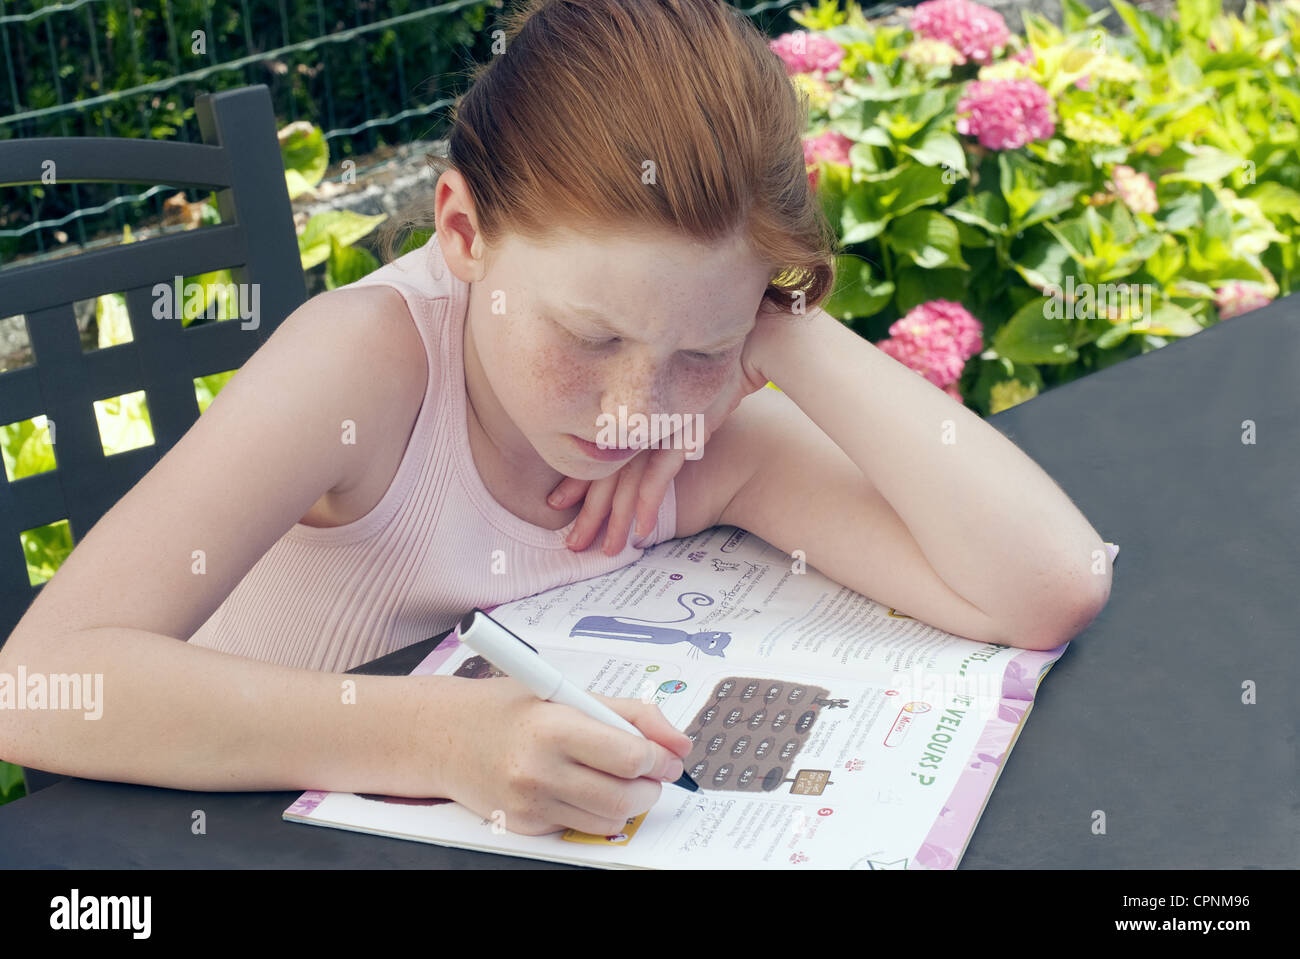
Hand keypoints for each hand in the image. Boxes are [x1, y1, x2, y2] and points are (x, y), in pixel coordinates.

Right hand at [441, 678, 692, 836]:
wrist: (444, 735)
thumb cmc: (508, 708)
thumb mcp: (568, 693)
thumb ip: (631, 714)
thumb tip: (679, 743)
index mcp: (554, 727)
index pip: (629, 756)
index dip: (659, 758)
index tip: (667, 755)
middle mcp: (539, 769)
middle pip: (624, 796)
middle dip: (650, 787)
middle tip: (650, 771)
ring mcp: (531, 803)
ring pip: (609, 819)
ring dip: (628, 803)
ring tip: (618, 778)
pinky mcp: (526, 825)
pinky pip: (581, 828)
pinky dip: (595, 812)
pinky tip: (580, 787)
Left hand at [549, 305, 783, 552]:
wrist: (741, 352)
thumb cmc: (709, 379)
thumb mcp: (672, 405)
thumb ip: (652, 426)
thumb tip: (637, 447)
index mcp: (630, 420)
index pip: (594, 457)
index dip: (575, 485)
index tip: (555, 505)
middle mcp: (637, 427)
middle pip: (603, 479)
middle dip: (587, 516)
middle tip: (571, 545)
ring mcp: (656, 433)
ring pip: (625, 486)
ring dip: (616, 522)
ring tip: (607, 551)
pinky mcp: (679, 437)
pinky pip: (657, 480)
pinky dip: (647, 506)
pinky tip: (641, 532)